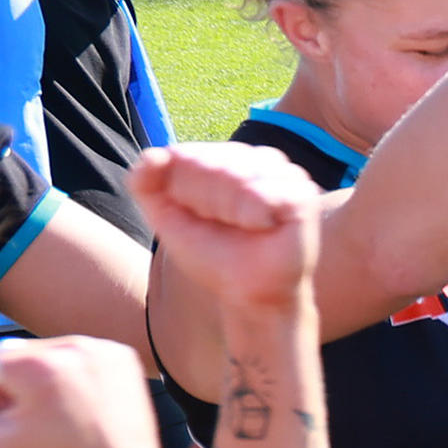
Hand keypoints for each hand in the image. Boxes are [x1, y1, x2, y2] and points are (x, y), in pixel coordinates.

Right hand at [0, 338, 165, 447]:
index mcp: (39, 365)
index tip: (8, 424)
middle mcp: (75, 346)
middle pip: (8, 354)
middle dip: (11, 387)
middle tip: (36, 426)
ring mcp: (104, 349)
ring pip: (39, 354)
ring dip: (38, 383)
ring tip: (59, 420)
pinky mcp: (123, 356)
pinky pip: (72, 358)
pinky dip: (68, 380)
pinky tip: (79, 411)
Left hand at [130, 141, 326, 322]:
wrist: (248, 293)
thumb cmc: (213, 254)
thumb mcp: (168, 218)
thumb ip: (146, 183)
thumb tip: (154, 154)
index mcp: (227, 158)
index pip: (188, 155)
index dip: (186, 191)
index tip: (199, 216)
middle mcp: (257, 160)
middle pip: (212, 163)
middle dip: (208, 203)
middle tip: (224, 226)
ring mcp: (283, 174)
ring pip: (237, 176)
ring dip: (230, 211)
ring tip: (243, 228)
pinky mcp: (302, 195)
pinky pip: (263, 193)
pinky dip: (253, 217)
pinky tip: (261, 228)